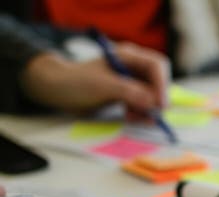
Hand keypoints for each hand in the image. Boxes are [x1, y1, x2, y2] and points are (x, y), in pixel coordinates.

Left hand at [20, 42, 169, 116]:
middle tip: (151, 114)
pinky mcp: (128, 96)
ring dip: (148, 110)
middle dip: (156, 100)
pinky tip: (130, 118)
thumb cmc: (75, 81)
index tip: (160, 104)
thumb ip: (129, 92)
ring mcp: (131, 82)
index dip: (162, 84)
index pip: (156, 66)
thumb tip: (153, 102)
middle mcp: (133, 68)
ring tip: (134, 117)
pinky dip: (141, 114)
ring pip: (152, 97)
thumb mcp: (102, 85)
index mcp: (129, 56)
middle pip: (158, 83)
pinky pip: (144, 106)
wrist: (57, 90)